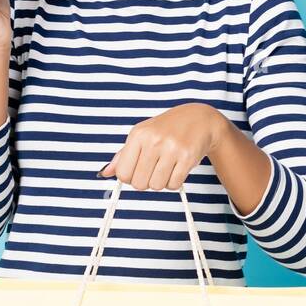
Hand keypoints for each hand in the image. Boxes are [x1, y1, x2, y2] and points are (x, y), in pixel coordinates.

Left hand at [99, 103, 235, 190]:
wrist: (200, 118)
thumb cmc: (167, 128)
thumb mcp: (142, 134)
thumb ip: (123, 155)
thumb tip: (105, 173)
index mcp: (138, 134)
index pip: (123, 173)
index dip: (130, 177)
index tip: (138, 170)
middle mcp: (153, 140)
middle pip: (139, 183)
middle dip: (146, 181)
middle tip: (155, 169)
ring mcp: (171, 149)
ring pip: (156, 186)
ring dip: (161, 182)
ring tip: (167, 167)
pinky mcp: (187, 157)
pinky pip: (174, 184)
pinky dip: (175, 182)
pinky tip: (177, 168)